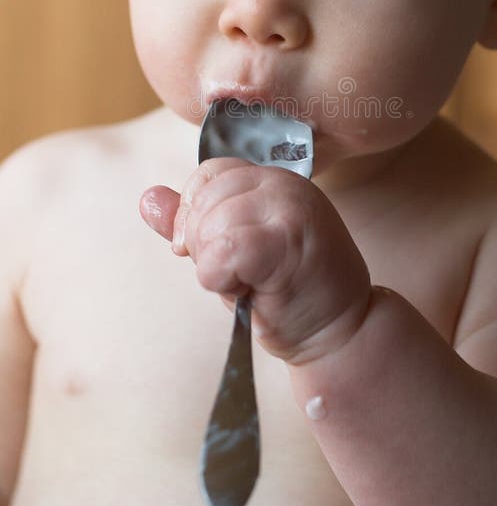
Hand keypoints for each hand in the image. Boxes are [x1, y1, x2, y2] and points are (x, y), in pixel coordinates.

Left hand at [140, 158, 370, 362]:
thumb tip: (148, 199)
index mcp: (270, 179)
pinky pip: (224, 251)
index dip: (195, 215)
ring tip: (252, 282)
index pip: (207, 173)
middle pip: (204, 198)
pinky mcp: (291, 238)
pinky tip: (250, 289)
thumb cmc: (287, 293)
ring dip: (216, 268)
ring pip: (210, 225)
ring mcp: (290, 206)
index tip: (212, 251)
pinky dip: (223, 279)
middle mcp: (283, 183)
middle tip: (241, 273)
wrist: (339, 332)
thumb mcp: (233, 250)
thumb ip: (193, 222)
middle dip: (204, 245)